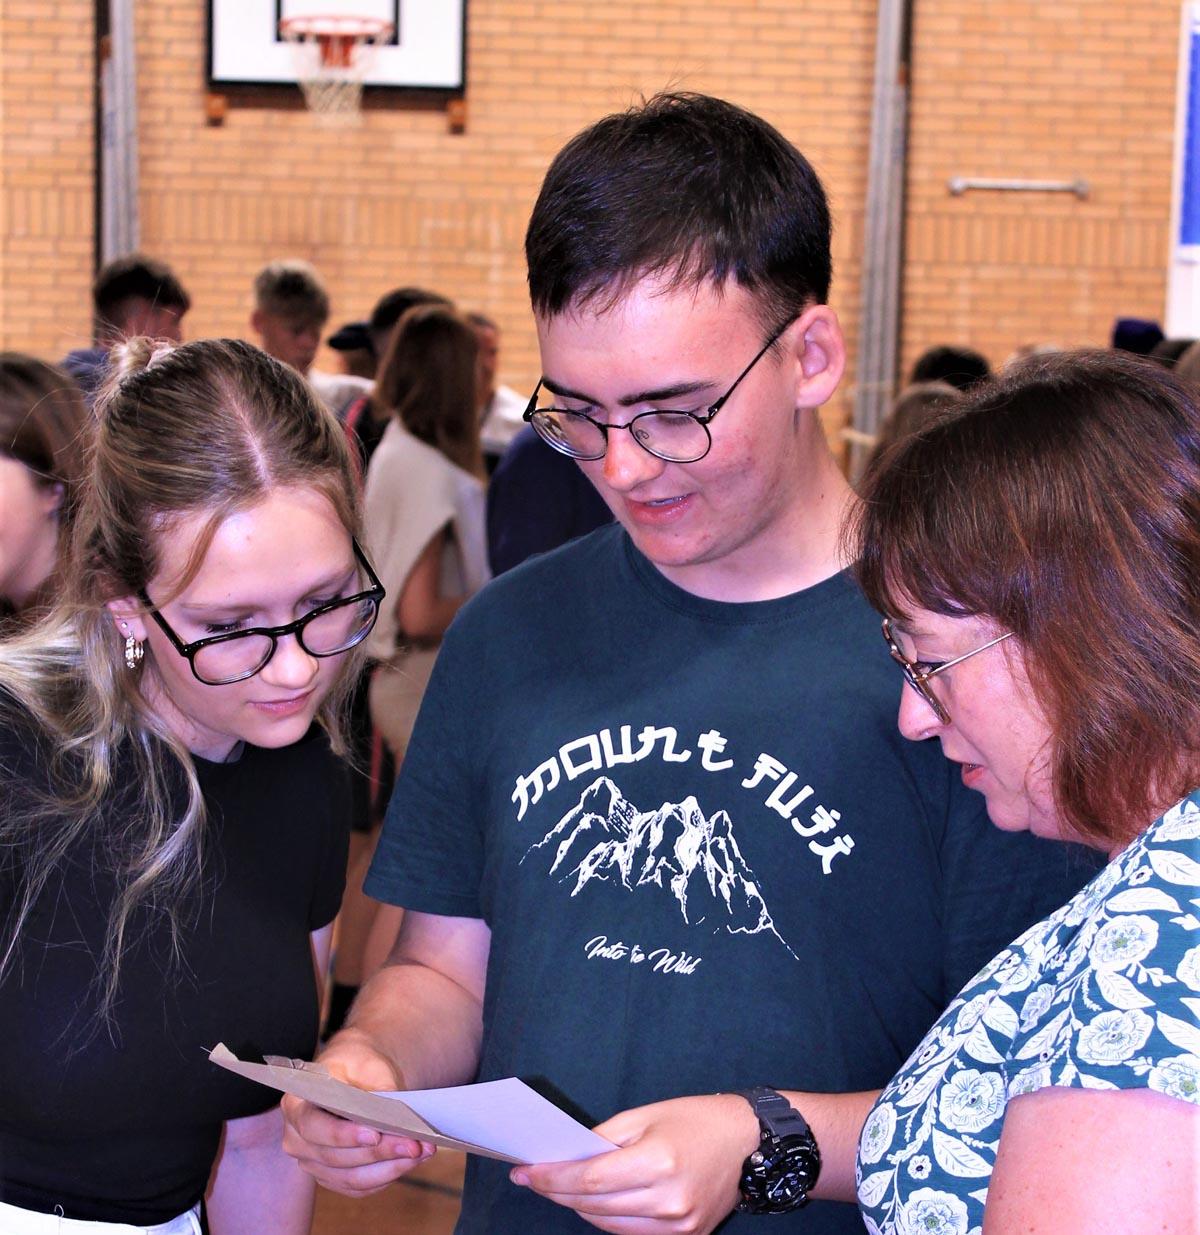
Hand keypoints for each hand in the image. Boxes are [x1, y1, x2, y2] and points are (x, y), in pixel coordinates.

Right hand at [280, 1029, 434, 1196]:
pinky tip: (411, 1161)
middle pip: (336, 1157)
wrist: (355, 1074)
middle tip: (414, 1144)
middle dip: (379, 1152)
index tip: (375, 1134)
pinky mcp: (332, 1176)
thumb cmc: (357, 1063)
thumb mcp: (367, 1063)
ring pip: (350, 1177)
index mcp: (296, 1104)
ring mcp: (313, 1162)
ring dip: (390, 1167)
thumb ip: (377, 1087)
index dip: (342, 1135)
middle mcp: (297, 1139)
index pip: (313, 1127)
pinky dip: (387, 1175)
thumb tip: (394, 1116)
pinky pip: (360, 1186)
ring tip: (421, 1151)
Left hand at [510, 1094, 758, 1234]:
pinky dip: (606, 1218)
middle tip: (532, 1176)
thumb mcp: (647, 1115)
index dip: (552, 1177)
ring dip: (578, 1206)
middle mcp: (667, 1201)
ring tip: (558, 1187)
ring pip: (608, 1225)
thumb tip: (568, 1156)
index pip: (590, 1179)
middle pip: (594, 1205)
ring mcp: (677, 1226)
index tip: (524, 1172)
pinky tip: (593, 1201)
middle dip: (557, 1191)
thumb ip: (606, 1138)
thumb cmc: (696, 1119)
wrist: (749, 1143)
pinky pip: (630, 1233)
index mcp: (657, 1162)